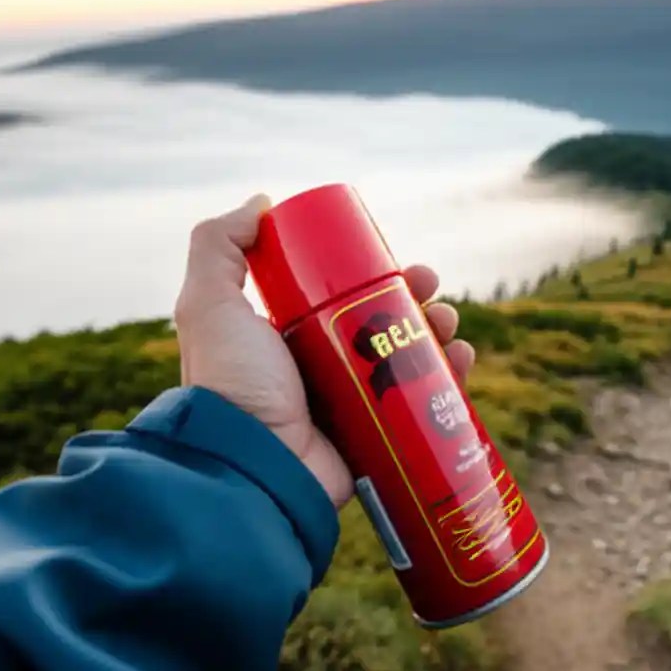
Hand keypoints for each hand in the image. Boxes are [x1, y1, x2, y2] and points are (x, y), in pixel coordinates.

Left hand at [173, 195, 475, 507]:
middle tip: (432, 290)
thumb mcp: (210, 305)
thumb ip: (218, 246)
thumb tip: (261, 204)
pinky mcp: (376, 441)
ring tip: (449, 325)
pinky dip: (449, 380)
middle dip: (416, 302)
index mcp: (286, 339)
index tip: (399, 263)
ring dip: (438, 335)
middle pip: (383, 325)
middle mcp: (319, 371)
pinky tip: (460, 360)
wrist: (251, 466)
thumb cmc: (231, 384)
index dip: (376, 276)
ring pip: (409, 361)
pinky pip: (423, 407)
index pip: (342, 297)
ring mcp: (350, 408)